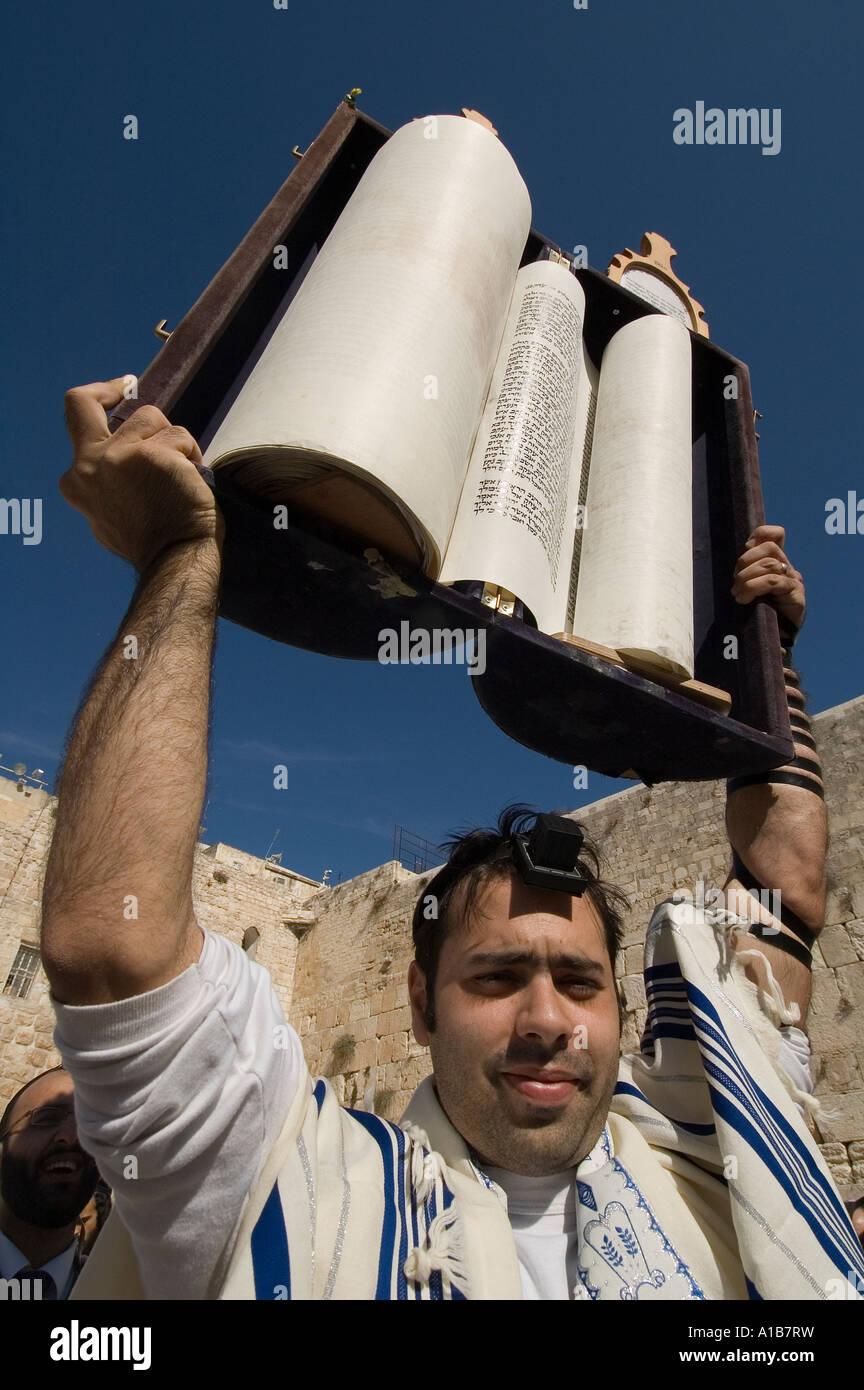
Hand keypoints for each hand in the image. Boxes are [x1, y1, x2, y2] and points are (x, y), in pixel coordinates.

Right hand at [61, 379, 223, 573]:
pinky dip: (191, 455)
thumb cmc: (152, 541)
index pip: (77, 426)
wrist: (173, 560)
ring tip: (182, 473)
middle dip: (107, 388)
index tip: (117, 396)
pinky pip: (179, 436)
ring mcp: (119, 457)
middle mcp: (89, 465)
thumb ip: (106, 483)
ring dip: (172, 441)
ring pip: (151, 419)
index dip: (99, 406)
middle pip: (83, 402)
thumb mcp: (107, 514)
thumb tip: (117, 459)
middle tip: (128, 384)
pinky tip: (193, 481)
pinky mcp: (151, 454)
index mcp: (77, 482)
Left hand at [731, 523, 804, 637]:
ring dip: (746, 578)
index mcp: (775, 563)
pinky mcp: (796, 595)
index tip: (745, 548)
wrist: (773, 640)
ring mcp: (793, 580)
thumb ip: (743, 574)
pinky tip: (745, 599)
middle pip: (768, 548)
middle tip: (735, 584)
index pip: (773, 536)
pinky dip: (755, 587)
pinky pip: (774, 582)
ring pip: (769, 564)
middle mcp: (787, 568)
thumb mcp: (745, 589)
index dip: (759, 535)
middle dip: (745, 563)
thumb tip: (733, 565)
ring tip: (738, 595)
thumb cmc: (756, 614)